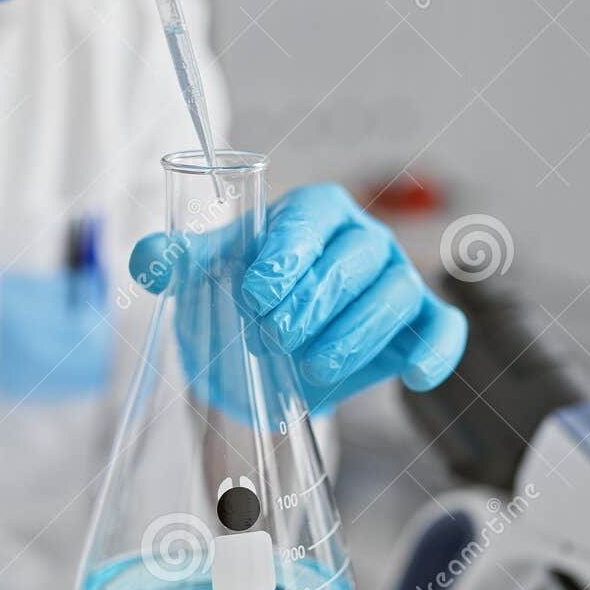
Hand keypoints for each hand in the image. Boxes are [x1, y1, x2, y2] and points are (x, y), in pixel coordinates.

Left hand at [131, 184, 467, 411]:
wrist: (262, 361)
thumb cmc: (240, 304)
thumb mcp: (204, 280)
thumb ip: (177, 263)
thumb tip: (148, 259)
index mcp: (314, 213)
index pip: (312, 215)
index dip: (288, 253)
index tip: (255, 293)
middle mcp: (362, 240)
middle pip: (355, 258)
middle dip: (312, 303)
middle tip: (270, 337)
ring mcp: (395, 280)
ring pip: (393, 296)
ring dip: (351, 336)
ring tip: (308, 367)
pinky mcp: (418, 324)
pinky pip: (441, 328)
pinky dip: (434, 351)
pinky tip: (411, 375)